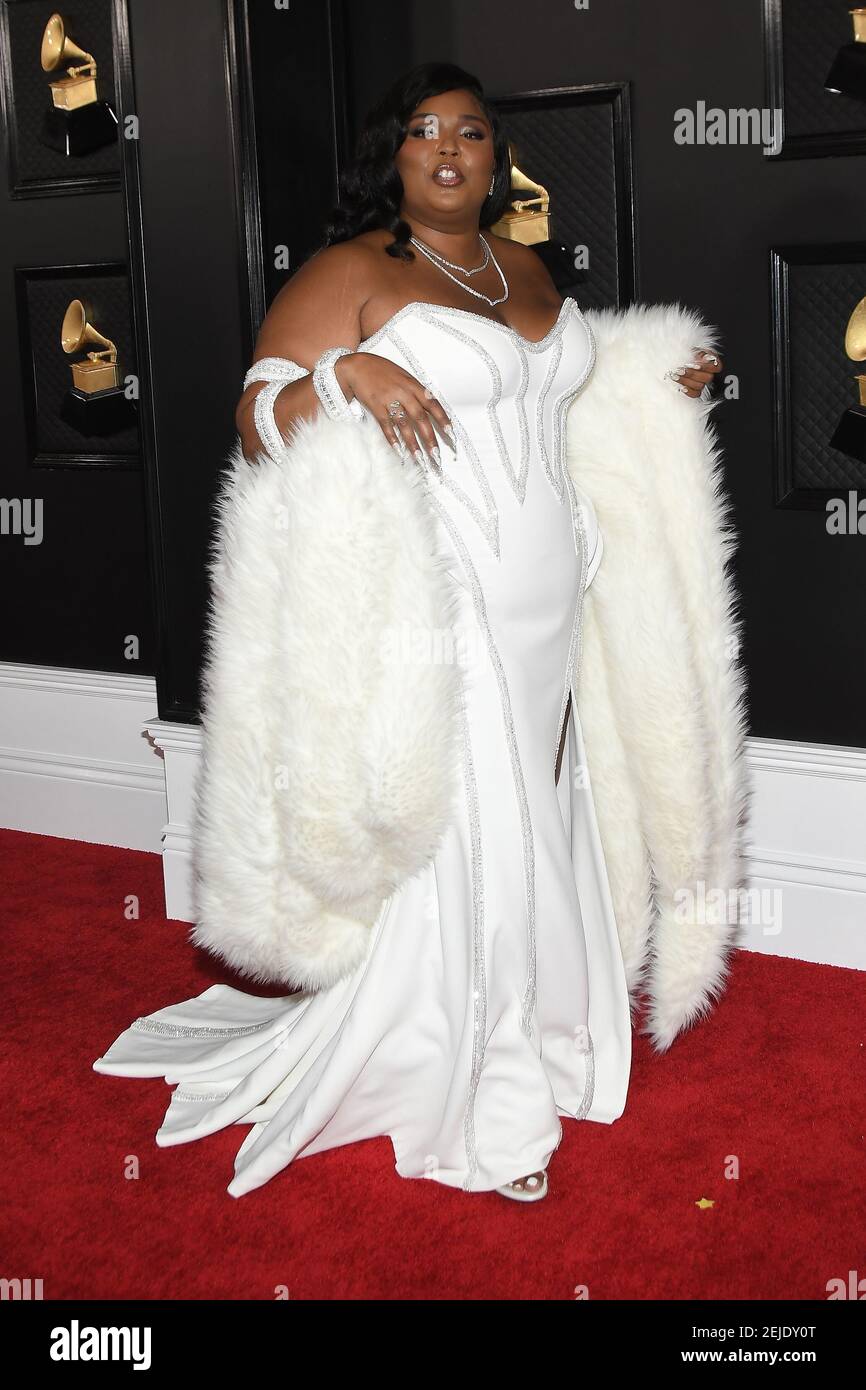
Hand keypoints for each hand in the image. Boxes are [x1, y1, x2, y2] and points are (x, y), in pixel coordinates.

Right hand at [335, 354, 455, 464]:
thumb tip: (430, 406)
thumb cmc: (381, 370)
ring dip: (413, 443)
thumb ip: (416, 390)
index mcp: (413, 384)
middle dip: (430, 438)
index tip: (451, 433)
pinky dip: (393, 438)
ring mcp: (389, 399)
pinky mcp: (376, 405)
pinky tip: (399, 450)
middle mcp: (404, 392)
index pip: (433, 404)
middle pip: (421, 418)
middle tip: (436, 455)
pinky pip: (386, 425)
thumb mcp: (403, 376)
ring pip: (405, 425)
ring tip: (420, 458)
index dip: (443, 419)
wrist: (356, 365)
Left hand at [668, 347, 723, 398]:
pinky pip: (695, 394)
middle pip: (708, 378)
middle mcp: (707, 372)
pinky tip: (681, 387)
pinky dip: (688, 391)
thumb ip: (697, 352)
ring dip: (687, 380)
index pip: (717, 367)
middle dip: (693, 373)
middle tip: (681, 369)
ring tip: (676, 375)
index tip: (697, 364)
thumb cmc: (680, 351)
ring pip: (700, 386)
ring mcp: (701, 382)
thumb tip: (701, 358)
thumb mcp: (689, 348)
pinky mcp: (694, 390)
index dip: (708, 367)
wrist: (670, 358)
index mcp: (709, 360)